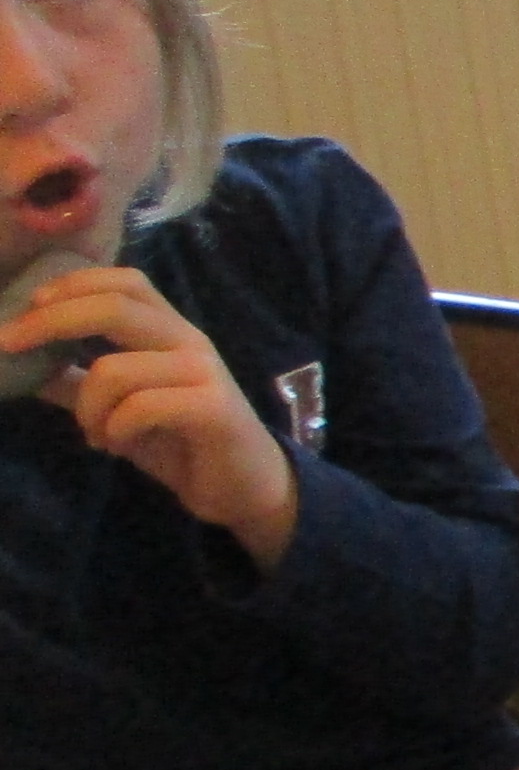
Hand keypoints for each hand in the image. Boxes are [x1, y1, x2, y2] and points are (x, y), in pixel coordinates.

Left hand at [4, 265, 299, 569]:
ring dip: (85, 408)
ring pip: (114, 369)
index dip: (74, 283)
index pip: (125, 281)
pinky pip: (139, 408)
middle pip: (115, 306)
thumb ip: (77, 385)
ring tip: (94, 435)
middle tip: (9, 346)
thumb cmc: (179, 442)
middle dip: (52, 322)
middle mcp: (189, 341)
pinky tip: (117, 446)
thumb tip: (23, 368)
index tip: (29, 306)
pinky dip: (113, 430)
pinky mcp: (212, 408)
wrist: (244, 487)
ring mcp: (203, 373)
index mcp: (170, 331)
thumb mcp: (116, 410)